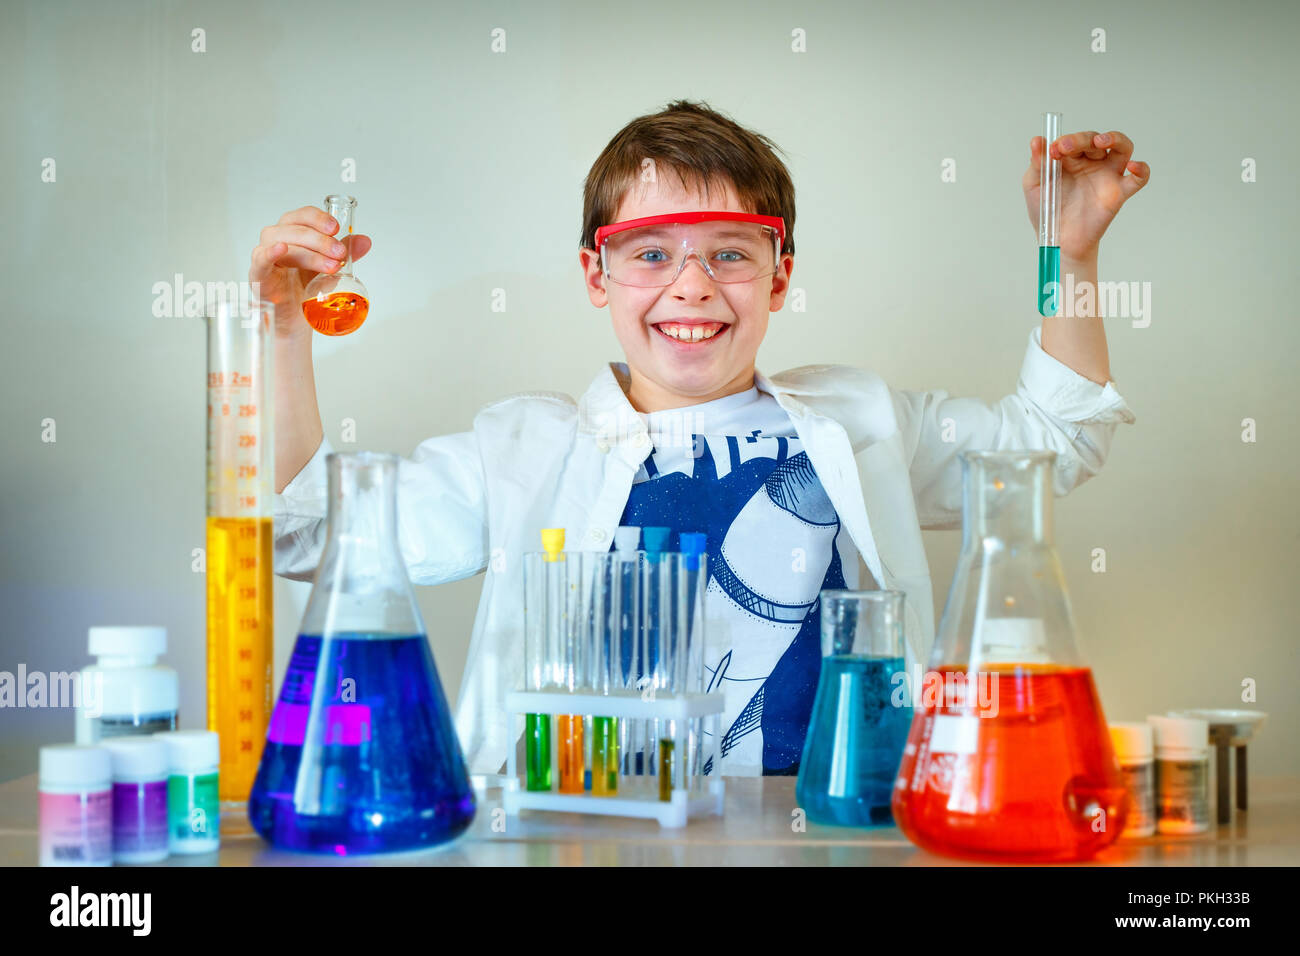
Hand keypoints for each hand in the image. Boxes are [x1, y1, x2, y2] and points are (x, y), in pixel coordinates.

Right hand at [249, 206, 372, 338]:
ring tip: (331, 266)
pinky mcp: (258, 275)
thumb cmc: (306, 289)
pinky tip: (281, 249)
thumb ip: (344, 253)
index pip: (303, 216)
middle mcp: (276, 239)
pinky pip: (260, 259)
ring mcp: (265, 256)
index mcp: (293, 232)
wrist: (294, 320)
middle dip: (321, 240)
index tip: (337, 228)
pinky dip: (270, 252)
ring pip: (283, 242)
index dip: (319, 218)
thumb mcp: (328, 268)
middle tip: (340, 254)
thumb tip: (365, 241)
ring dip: (309, 253)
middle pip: (295, 229)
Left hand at [1022, 130, 1149, 261]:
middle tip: (1065, 147)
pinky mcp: (1119, 193)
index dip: (1065, 140)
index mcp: (1072, 158)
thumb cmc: (1046, 210)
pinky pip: (1139, 178)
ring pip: (1122, 147)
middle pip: (1095, 140)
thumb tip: (1036, 141)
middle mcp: (1092, 163)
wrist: (1057, 240)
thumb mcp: (1034, 185)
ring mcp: (1107, 176)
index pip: (1074, 140)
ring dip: (1115, 138)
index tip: (1053, 151)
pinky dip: (1141, 169)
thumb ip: (1037, 163)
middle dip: (1080, 139)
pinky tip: (1133, 166)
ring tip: (1100, 141)